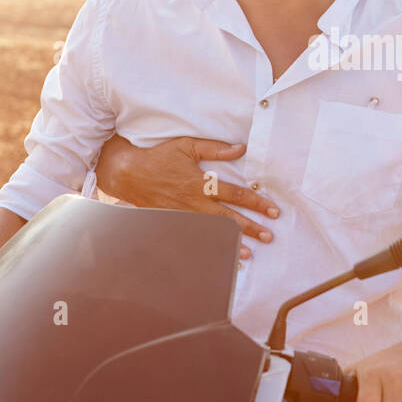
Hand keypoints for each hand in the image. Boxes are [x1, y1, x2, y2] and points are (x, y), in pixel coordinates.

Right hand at [95, 134, 280, 260]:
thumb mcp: (187, 146)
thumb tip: (240, 148)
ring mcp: (184, 215)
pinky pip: (195, 236)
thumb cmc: (158, 157)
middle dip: (250, 227)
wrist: (128, 174)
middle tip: (268, 236)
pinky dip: (208, 246)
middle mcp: (194, 202)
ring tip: (250, 253)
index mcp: (200, 183)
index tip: (272, 211)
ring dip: (232, 243)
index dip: (256, 202)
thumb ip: (214, 148)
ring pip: (213, 231)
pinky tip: (219, 254)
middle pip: (228, 217)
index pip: (235, 194)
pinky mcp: (175, 222)